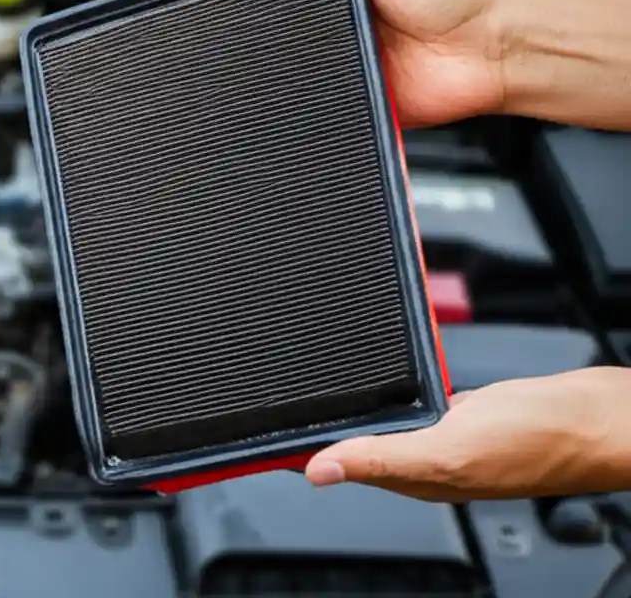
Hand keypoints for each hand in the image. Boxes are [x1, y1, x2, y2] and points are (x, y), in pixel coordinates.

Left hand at [303, 367, 630, 501]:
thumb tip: (319, 470)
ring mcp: (444, 433)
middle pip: (354, 444)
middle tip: (278, 405)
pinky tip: (382, 380)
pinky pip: (414, 402)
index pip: (339, 467)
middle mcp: (424, 459)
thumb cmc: (539, 438)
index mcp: (414, 476)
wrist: (596, 416)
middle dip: (317, 427)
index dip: (300, 453)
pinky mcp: (463, 410)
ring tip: (313, 390)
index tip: (260, 438)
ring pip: (382, 422)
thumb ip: (382, 458)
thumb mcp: (448, 448)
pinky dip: (393, 393)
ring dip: (352, 408)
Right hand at [305, 0, 508, 126]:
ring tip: (345, 45)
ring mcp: (358, 56)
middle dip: (303, 25)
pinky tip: (347, 76)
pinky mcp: (363, 91)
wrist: (486, 50)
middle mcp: (355, 19)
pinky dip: (331, 92)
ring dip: (317, 60)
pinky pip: (332, 96)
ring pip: (312, 63)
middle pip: (303, 25)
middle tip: (331, 16)